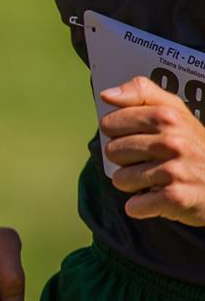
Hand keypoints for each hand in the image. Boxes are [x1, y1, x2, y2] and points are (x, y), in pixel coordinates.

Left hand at [100, 76, 204, 225]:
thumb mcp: (174, 111)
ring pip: (120, 179)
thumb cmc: (193, 145)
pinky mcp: (174, 198)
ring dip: (134, 184)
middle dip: (127, 160)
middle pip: (112, 152)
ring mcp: (174, 170)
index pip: (109, 123)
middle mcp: (171, 142)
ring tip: (157, 179)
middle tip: (152, 162)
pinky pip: (134, 206)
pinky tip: (160, 198)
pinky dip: (142, 207)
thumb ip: (141, 93)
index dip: (119, 133)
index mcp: (167, 116)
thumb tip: (106, 95)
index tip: (139, 138)